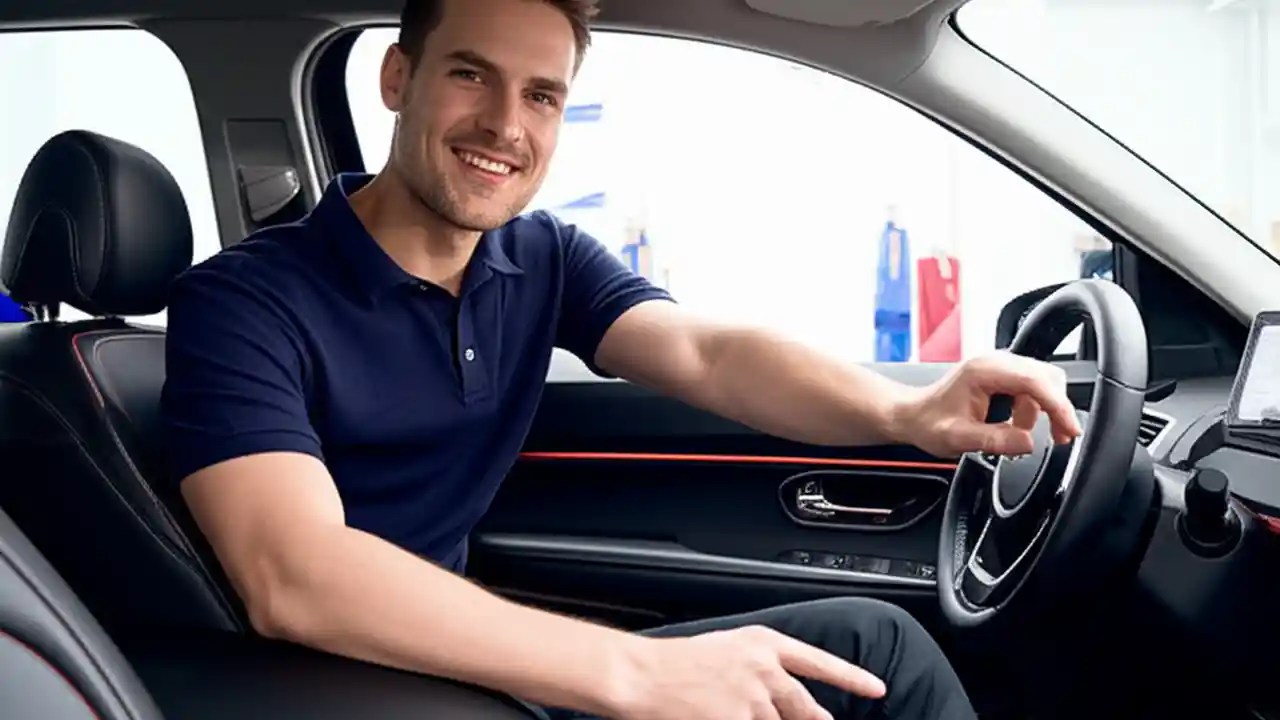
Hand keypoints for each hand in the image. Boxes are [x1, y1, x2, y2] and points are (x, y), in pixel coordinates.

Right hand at [615, 625, 884, 719]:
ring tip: (733, 708)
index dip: (852, 678)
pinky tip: (725, 716)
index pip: (819, 662)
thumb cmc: (675, 664)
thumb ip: (762, 670)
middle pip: (805, 708)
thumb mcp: (727, 651)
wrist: (641, 676)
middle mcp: (764, 670)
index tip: (877, 689)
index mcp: (763, 644)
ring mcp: (753, 701)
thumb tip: (786, 697)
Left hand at [892, 350, 1082, 457]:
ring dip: (1045, 411)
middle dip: (1057, 409)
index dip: (1057, 405)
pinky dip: (1034, 410)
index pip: (1035, 381)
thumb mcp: (957, 439)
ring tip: (1027, 437)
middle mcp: (995, 362)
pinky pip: (1031, 389)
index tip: (1069, 428)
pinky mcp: (1002, 376)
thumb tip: (1028, 442)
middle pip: (1046, 378)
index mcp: (984, 371)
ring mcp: (1000, 367)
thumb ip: (994, 440)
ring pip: (1043, 383)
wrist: (911, 415)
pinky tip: (1019, 428)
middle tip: (1060, 438)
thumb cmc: (928, 423)